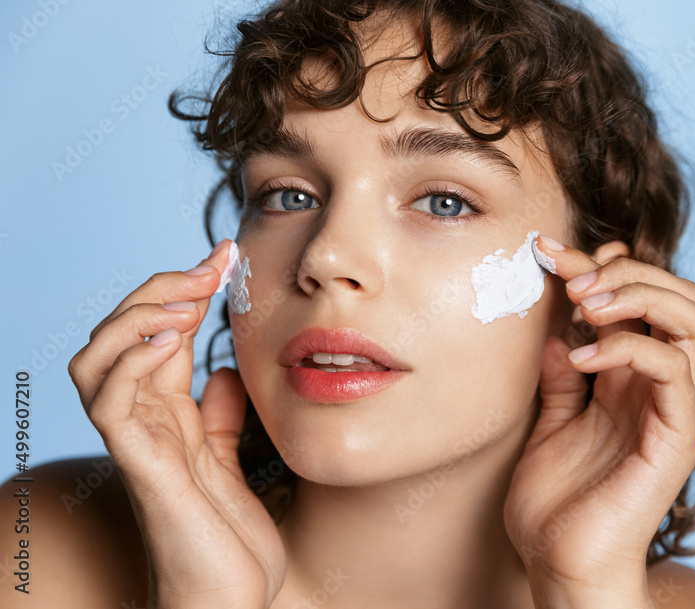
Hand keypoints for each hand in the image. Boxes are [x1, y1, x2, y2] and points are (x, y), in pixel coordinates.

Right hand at [67, 239, 285, 608]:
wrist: (229, 599)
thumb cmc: (228, 536)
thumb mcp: (231, 458)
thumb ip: (219, 415)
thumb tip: (222, 369)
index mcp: (168, 414)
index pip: (160, 333)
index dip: (186, 288)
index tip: (226, 254)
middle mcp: (144, 422)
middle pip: (120, 335)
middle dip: (160, 289)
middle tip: (210, 265)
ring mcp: (137, 443)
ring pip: (97, 360)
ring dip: (135, 318)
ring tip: (184, 299)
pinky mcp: (142, 466)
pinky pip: (110, 403)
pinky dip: (128, 363)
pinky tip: (167, 341)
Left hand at [504, 235, 694, 603]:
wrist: (560, 565)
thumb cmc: (556, 503)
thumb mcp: (551, 421)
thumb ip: (561, 375)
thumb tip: (558, 330)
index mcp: (637, 379)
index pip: (648, 297)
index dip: (608, 264)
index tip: (551, 255)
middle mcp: (665, 387)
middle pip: (684, 295)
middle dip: (627, 270)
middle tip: (570, 277)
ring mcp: (677, 410)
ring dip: (640, 295)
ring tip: (585, 304)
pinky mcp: (677, 437)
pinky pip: (673, 367)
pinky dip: (629, 346)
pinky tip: (582, 358)